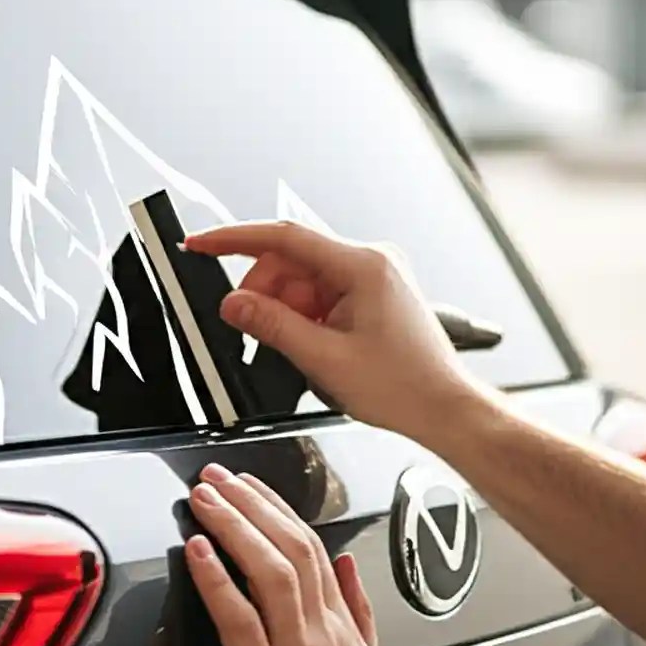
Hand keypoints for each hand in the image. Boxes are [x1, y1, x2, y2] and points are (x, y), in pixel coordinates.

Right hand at [184, 221, 482, 436]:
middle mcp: (370, 262)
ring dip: (286, 311)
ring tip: (298, 349)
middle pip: (289, 262)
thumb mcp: (324, 359)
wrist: (443, 408)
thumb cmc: (404, 386)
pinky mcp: (369, 293)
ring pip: (301, 281)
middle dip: (263, 294)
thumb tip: (233, 304)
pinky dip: (304, 318)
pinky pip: (319, 294)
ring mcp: (371, 276)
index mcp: (363, 266)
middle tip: (252, 330)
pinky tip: (311, 345)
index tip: (202, 243)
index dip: (235, 239)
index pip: (285, 237)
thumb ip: (272, 326)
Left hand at [186, 463, 378, 645]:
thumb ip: (358, 611)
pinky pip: (241, 622)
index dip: (277, 507)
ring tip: (205, 499)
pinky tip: (198, 552)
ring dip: (235, 527)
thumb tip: (347, 563)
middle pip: (292, 550)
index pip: (311, 548)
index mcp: (338, 625)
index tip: (248, 483)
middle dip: (253, 505)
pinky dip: (217, 582)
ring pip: (271, 574)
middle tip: (217, 477)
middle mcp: (319, 632)